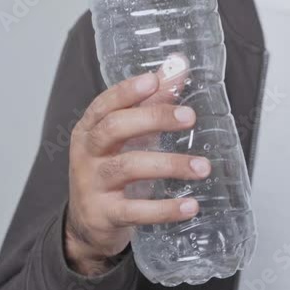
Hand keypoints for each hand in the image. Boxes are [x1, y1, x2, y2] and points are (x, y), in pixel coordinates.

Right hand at [65, 58, 208, 275]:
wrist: (89, 224)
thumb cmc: (112, 169)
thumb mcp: (129, 135)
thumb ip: (153, 101)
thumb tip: (178, 65)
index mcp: (90, 129)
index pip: (104, 104)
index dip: (127, 91)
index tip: (154, 80)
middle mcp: (87, 153)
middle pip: (114, 128)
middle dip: (153, 119)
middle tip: (190, 117)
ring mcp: (93, 184)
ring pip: (127, 167)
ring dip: (168, 165)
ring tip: (202, 167)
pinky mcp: (104, 215)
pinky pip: (135, 211)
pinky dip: (164, 209)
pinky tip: (190, 205)